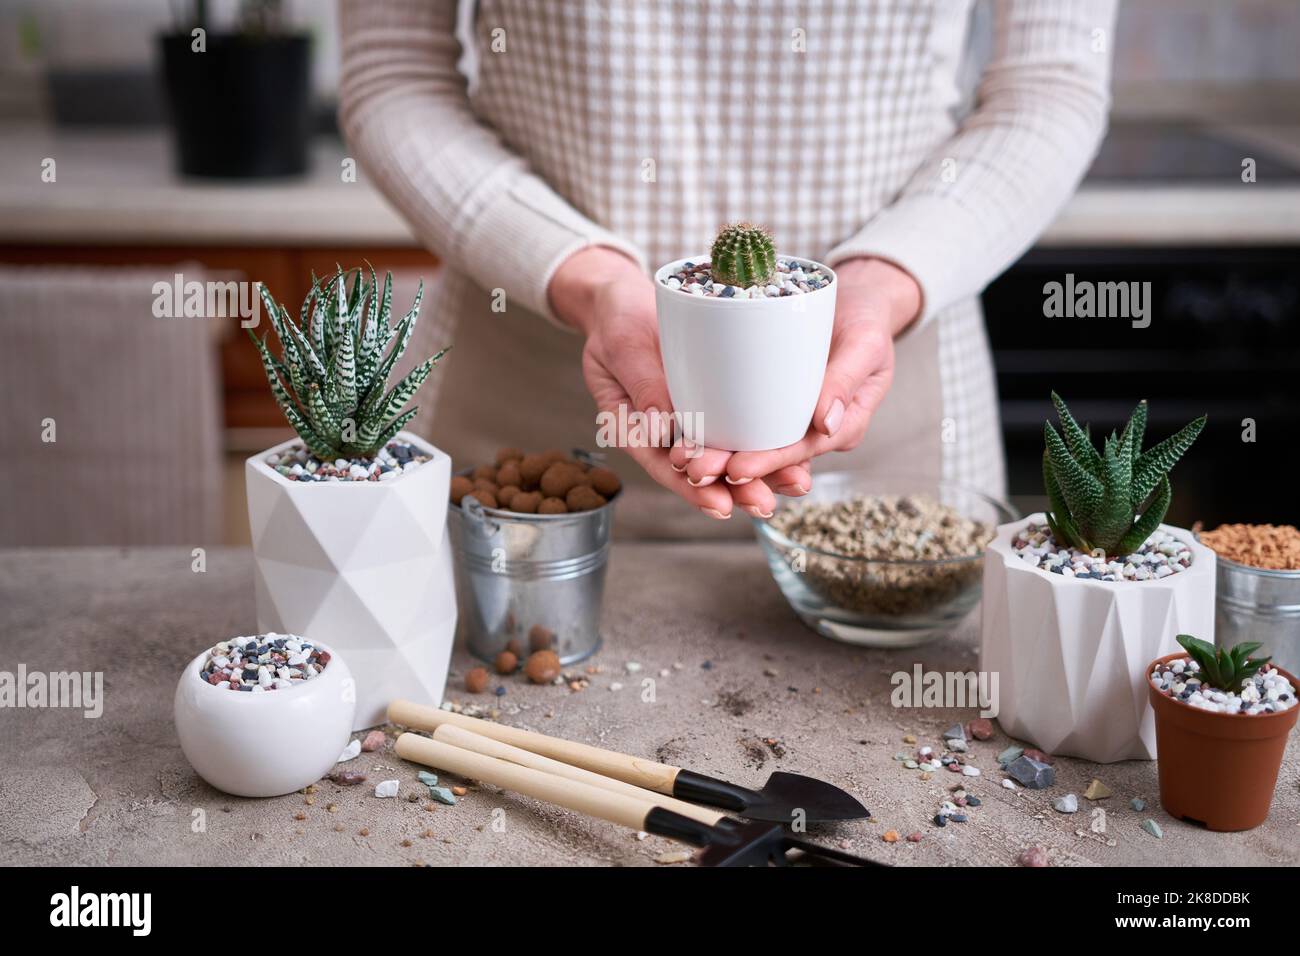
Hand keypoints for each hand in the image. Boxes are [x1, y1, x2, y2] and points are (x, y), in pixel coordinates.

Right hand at [549, 248, 811, 517]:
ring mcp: (696, 417)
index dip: (692, 489)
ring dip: (762, 472)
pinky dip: (769, 439)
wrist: (630, 300)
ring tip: (795, 485)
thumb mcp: (623, 347)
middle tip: (765, 504)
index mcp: (637, 428)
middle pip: (703, 469)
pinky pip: (744, 423)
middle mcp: (670, 431)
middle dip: (736, 490)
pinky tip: (797, 452)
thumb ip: (642, 384)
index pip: (665, 466)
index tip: (719, 505)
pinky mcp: (719, 399)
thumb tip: (660, 429)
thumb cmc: (617, 321)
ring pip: (729, 452)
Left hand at [668, 257, 920, 485]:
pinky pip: (745, 420)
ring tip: (684, 460)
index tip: (735, 469)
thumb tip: (826, 424)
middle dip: (734, 466)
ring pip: (756, 444)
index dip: (770, 462)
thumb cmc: (865, 321)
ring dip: (720, 456)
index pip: (804, 450)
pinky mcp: (772, 402)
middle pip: (773, 456)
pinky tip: (687, 434)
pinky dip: (719, 428)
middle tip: (696, 470)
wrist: (855, 302)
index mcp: (842, 425)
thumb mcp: (864, 343)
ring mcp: (792, 418)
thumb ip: (847, 379)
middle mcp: (815, 430)